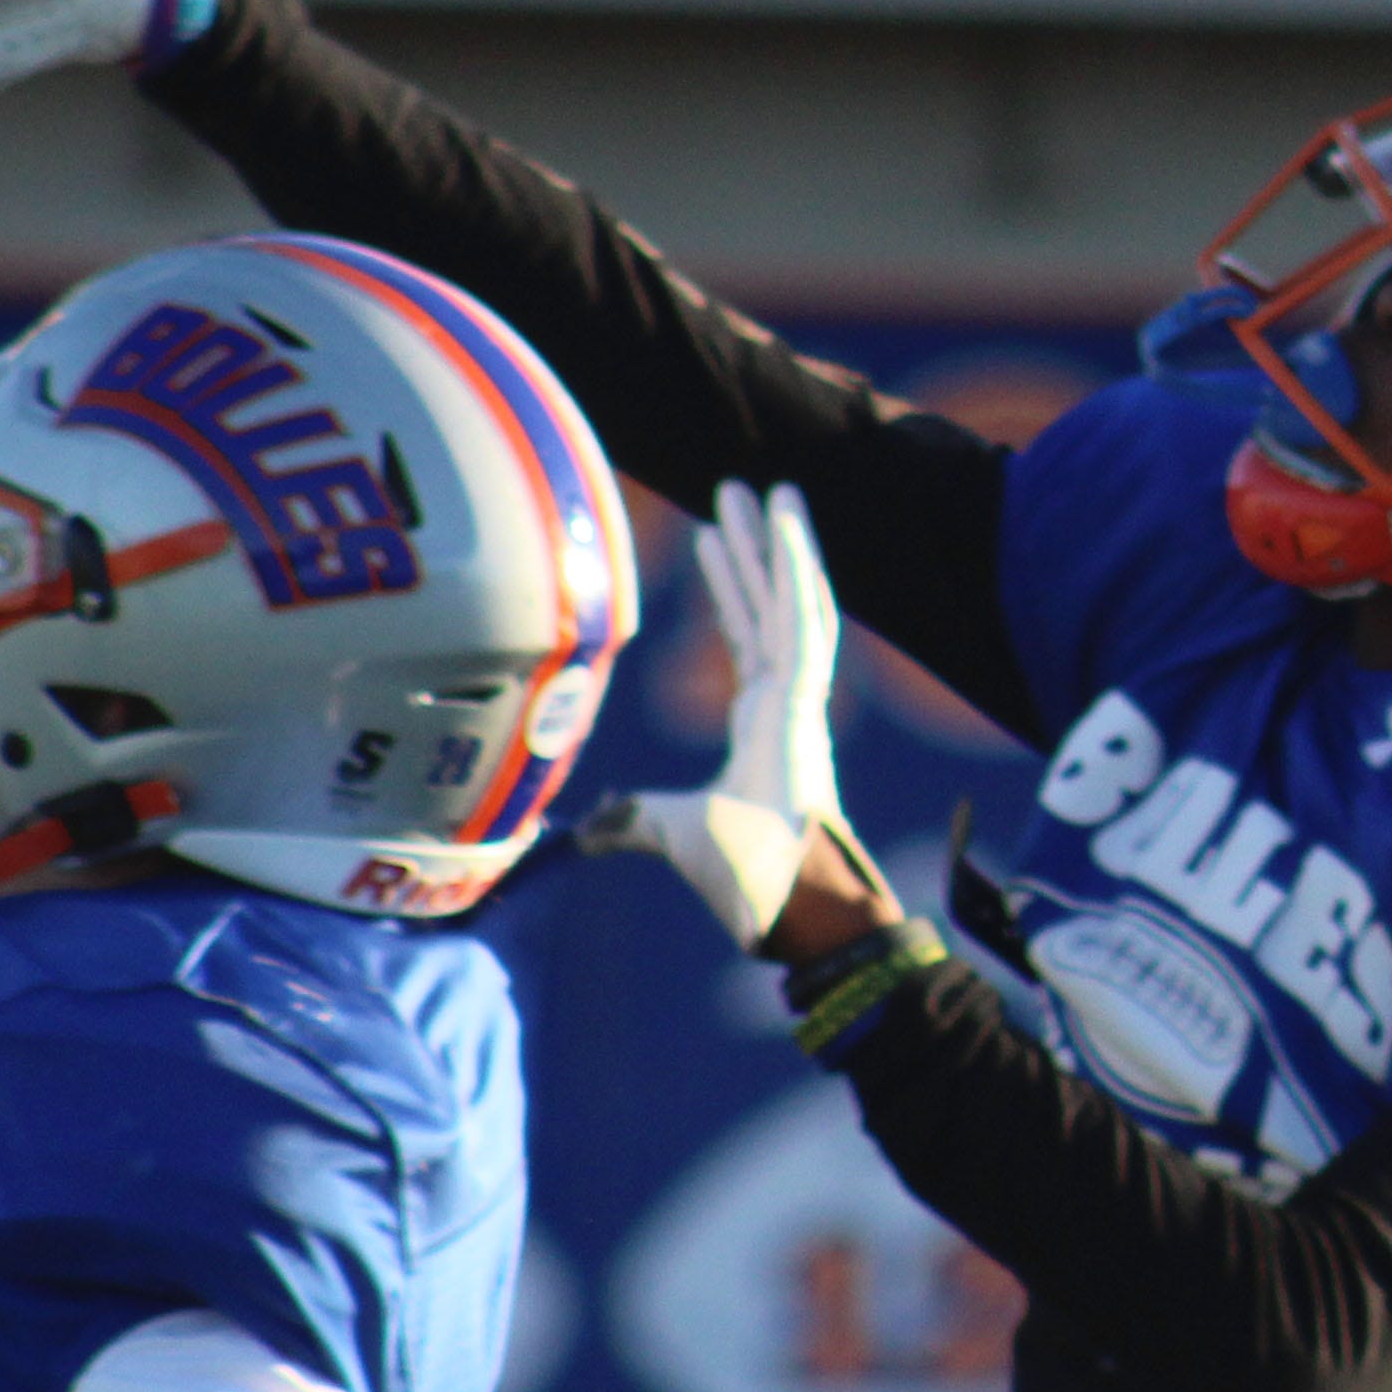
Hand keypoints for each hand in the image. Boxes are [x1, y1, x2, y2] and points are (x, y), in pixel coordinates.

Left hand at [584, 480, 884, 951]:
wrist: (779, 899)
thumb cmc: (741, 876)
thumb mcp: (667, 833)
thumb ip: (631, 822)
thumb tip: (585, 834)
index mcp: (761, 728)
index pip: (745, 640)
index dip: (731, 592)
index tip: (713, 546)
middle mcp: (784, 705)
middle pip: (768, 607)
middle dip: (753, 551)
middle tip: (738, 494)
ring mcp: (799, 699)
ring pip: (791, 601)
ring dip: (779, 545)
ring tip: (769, 491)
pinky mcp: (806, 697)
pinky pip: (802, 616)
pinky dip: (795, 566)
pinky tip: (785, 519)